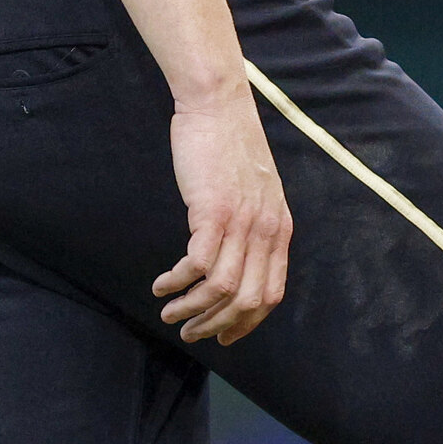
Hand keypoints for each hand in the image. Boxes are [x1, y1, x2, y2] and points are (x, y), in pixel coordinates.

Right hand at [154, 84, 291, 346]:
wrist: (219, 105)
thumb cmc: (230, 146)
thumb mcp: (256, 193)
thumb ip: (254, 227)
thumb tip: (238, 259)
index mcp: (280, 230)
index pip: (271, 295)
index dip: (246, 324)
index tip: (223, 338)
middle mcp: (266, 231)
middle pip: (247, 301)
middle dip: (216, 326)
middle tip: (189, 333)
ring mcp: (242, 222)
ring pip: (223, 290)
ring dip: (192, 310)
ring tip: (169, 313)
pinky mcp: (213, 211)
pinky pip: (199, 265)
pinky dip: (178, 282)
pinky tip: (163, 284)